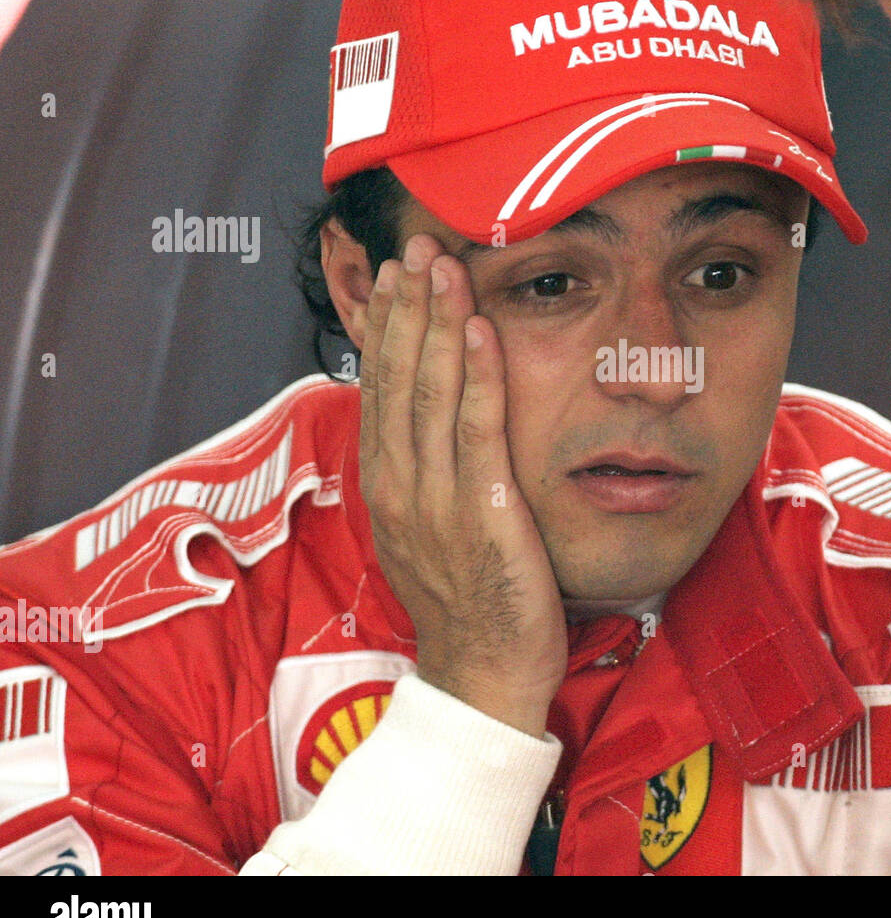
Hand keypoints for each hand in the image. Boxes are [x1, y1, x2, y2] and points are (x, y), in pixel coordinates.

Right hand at [358, 234, 566, 737]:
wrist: (483, 673)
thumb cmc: (466, 597)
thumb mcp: (429, 525)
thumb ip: (423, 468)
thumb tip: (421, 417)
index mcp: (387, 484)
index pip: (380, 389)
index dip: (385, 327)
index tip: (391, 274)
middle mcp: (401, 484)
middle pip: (398, 378)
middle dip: (407, 307)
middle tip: (414, 244)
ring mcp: (437, 499)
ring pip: (431, 393)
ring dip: (436, 323)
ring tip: (441, 264)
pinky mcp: (483, 512)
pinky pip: (477, 431)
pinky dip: (479, 375)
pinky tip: (481, 328)